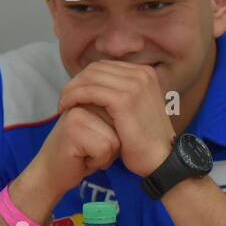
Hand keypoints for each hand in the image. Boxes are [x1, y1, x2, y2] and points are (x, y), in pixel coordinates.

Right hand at [23, 105, 121, 202]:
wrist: (51, 174)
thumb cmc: (82, 154)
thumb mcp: (103, 132)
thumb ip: (117, 119)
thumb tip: (139, 114)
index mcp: (92, 99)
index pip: (124, 116)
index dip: (117, 136)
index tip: (97, 140)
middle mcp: (83, 102)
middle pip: (121, 126)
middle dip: (112, 145)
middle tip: (91, 149)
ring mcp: (77, 114)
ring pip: (115, 139)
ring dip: (106, 154)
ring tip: (87, 154)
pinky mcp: (73, 131)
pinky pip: (105, 148)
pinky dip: (99, 160)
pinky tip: (83, 159)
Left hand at [57, 61, 176, 176]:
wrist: (162, 158)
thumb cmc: (147, 140)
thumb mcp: (139, 108)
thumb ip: (124, 93)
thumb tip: (101, 86)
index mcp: (145, 73)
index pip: (105, 67)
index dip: (86, 78)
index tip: (75, 94)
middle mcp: (142, 74)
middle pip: (96, 69)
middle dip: (76, 82)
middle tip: (65, 99)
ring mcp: (134, 85)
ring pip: (89, 78)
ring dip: (71, 89)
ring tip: (63, 105)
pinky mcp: (123, 99)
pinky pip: (88, 91)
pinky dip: (73, 97)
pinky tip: (66, 108)